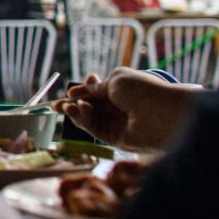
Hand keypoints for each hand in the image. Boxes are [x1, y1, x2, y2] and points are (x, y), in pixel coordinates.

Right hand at [53, 68, 198, 152]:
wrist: (163, 115)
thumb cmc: (143, 91)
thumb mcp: (115, 80)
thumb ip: (94, 88)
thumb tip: (75, 92)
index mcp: (122, 89)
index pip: (98, 90)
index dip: (83, 90)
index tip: (72, 89)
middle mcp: (119, 107)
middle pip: (90, 105)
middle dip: (72, 103)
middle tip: (56, 105)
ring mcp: (116, 122)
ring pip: (88, 118)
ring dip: (75, 111)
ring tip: (67, 107)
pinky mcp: (113, 138)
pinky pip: (92, 128)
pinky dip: (82, 120)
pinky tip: (78, 110)